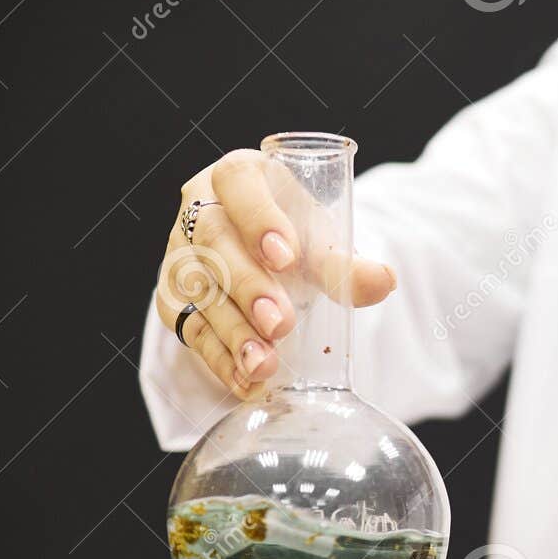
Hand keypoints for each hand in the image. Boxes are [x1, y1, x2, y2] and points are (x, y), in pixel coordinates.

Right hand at [154, 149, 396, 398]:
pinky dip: (220, 360)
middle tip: (281, 323)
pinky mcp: (175, 299)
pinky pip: (192, 330)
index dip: (258, 218)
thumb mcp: (319, 242)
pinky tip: (247, 381)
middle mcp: (199, 210)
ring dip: (232, 331)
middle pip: (213, 243)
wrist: (263, 255)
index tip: (287, 257)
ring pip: (199, 290)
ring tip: (264, 363)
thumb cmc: (291, 236)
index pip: (237, 183)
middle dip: (248, 286)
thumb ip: (346, 263)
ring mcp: (181, 255)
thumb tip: (382, 281)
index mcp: (238, 177)